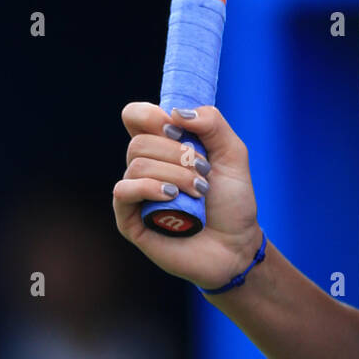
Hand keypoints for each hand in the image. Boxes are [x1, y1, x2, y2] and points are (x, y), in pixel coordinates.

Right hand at [114, 103, 261, 290]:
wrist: (236, 245)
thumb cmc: (233, 201)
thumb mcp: (233, 154)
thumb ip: (212, 123)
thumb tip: (175, 112)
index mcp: (165, 147)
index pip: (136, 116)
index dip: (151, 116)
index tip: (178, 129)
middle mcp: (146, 167)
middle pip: (140, 141)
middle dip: (178, 153)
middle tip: (204, 172)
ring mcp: (137, 194)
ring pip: (136, 164)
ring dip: (174, 174)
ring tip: (198, 191)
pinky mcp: (130, 220)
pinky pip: (122, 191)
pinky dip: (148, 187)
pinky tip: (171, 196)